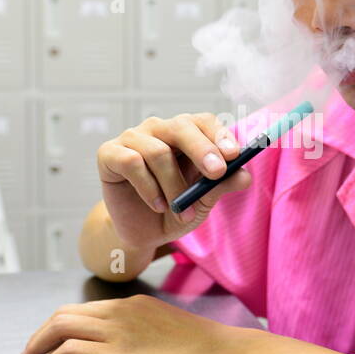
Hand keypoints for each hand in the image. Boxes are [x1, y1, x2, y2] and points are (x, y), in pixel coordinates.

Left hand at [17, 294, 249, 353]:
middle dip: (38, 336)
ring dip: (34, 349)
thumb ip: (146, 336)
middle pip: (62, 315)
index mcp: (132, 305)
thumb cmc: (208, 353)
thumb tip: (132, 352)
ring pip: (57, 329)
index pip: (83, 310)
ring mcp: (115, 331)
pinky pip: (65, 353)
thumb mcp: (171, 333)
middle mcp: (119, 312)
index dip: (58, 327)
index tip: (48, 345)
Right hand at [97, 113, 251, 253]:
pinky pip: (132, 162)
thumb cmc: (173, 209)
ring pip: (158, 152)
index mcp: (185, 133)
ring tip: (179, 210)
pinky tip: (157, 204)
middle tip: (216, 173)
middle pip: (182, 126)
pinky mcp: (109, 153)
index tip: (235, 155)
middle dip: (202, 150)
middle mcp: (159, 129)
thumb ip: (221, 185)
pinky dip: (148, 187)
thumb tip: (245, 176)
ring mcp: (133, 138)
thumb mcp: (202, 202)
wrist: (141, 232)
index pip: (204, 121)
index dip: (220, 135)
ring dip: (174, 186)